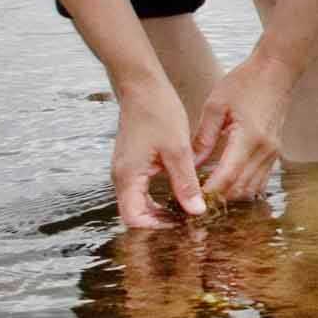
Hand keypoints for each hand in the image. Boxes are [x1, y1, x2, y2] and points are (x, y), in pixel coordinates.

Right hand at [112, 79, 204, 227]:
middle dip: (159, 226)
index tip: (182, 230)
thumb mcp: (178, 150)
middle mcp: (121, 178)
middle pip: (135, 216)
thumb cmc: (158, 113)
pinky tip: (181, 199)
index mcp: (128, 177)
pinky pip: (142, 192)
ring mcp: (125, 172)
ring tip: (187, 217)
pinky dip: (158, 201)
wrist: (142, 87)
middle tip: (189, 228)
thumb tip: (196, 212)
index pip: (134, 220)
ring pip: (139, 205)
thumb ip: (186, 183)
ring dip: (160, 214)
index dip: (156, 230)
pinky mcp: (132, 166)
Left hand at [193, 51, 296, 201]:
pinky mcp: (275, 152)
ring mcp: (273, 153)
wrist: (277, 70)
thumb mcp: (216, 106)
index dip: (209, 191)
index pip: (227, 176)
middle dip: (218, 198)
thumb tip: (191, 163)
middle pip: (240, 188)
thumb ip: (203, 137)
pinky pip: (261, 180)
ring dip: (232, 196)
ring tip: (210, 195)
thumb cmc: (246, 82)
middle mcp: (264, 150)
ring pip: (252, 189)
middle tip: (196, 200)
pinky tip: (229, 186)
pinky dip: (244, 187)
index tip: (191, 198)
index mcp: (248, 138)